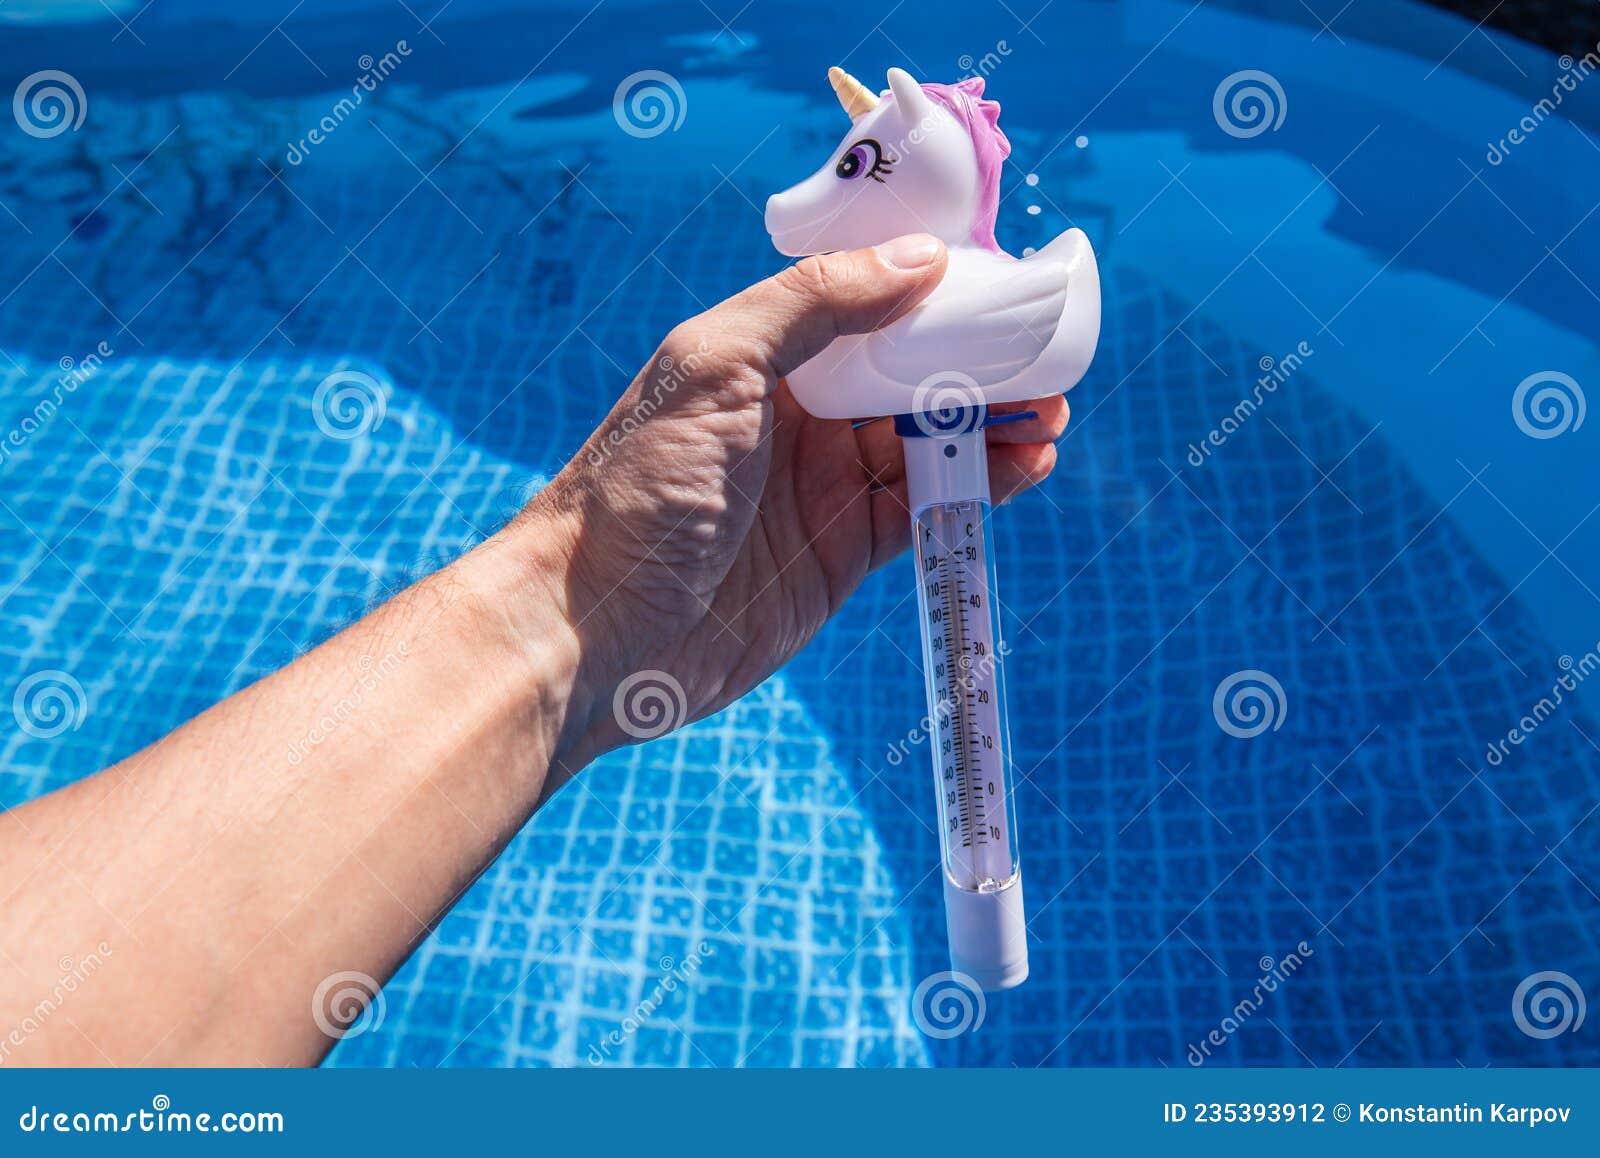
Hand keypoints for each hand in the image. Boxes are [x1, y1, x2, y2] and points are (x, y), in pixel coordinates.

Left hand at [510, 233, 1068, 770]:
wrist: (599, 629)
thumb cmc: (640, 486)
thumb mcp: (716, 365)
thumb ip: (815, 307)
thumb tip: (920, 259)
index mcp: (765, 355)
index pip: (867, 306)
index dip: (935, 294)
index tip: (1003, 283)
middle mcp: (798, 415)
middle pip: (910, 375)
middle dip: (981, 364)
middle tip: (1049, 359)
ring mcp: (823, 486)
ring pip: (928, 443)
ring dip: (992, 428)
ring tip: (1051, 417)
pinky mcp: (842, 554)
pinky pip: (925, 510)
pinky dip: (977, 490)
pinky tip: (1022, 470)